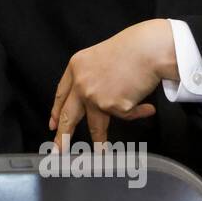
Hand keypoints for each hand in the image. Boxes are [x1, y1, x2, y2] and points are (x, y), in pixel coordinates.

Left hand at [49, 19, 177, 150]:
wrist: (148, 48)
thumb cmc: (131, 49)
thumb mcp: (99, 57)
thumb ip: (91, 77)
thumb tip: (91, 100)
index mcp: (76, 68)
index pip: (61, 94)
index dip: (57, 111)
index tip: (53, 123)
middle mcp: (81, 83)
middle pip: (68, 115)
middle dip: (63, 135)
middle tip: (58, 149)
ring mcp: (95, 96)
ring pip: (96, 126)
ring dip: (99, 141)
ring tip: (101, 152)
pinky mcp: (113, 106)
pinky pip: (126, 116)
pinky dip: (137, 112)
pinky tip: (146, 108)